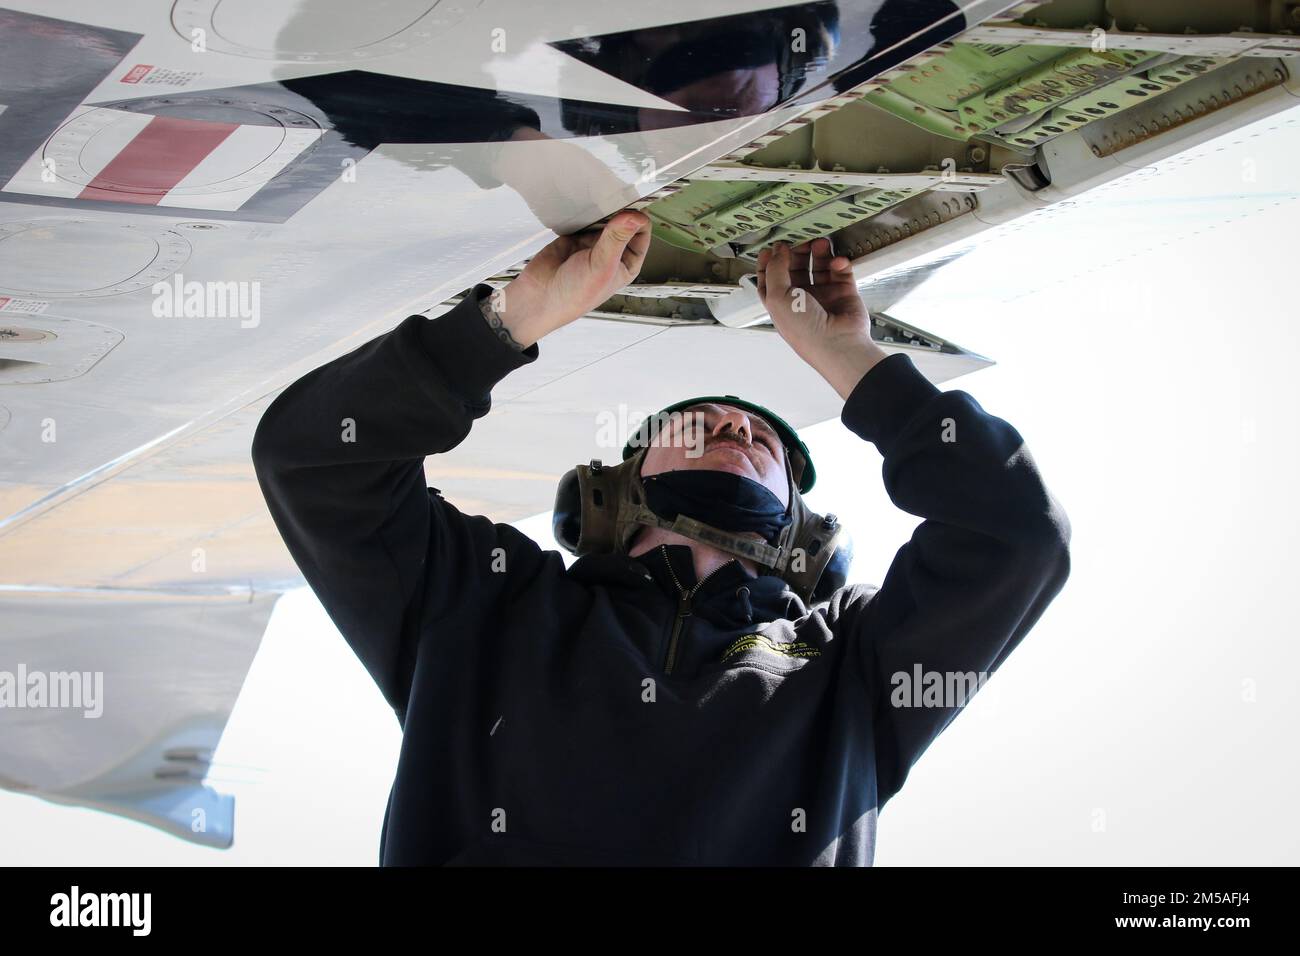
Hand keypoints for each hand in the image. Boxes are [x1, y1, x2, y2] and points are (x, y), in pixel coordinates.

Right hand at [495, 211, 651, 345]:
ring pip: (604, 217)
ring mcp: (593, 242)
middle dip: (620, 209)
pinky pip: (585, 217)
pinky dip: (584, 210)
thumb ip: (616, 239)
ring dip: (602, 208)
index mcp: (627, 263)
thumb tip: (634, 218)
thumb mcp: (601, 266)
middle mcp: (613, 252)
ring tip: (598, 197)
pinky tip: (583, 204)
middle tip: (613, 196)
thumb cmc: (574, 295)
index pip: (641, 233)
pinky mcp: (575, 235)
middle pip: (624, 222)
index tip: (629, 207)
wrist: (539, 296)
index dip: (638, 218)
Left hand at [757, 238, 888, 398]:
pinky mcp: (843, 292)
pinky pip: (840, 271)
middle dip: (797, 252)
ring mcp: (823, 295)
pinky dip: (839, 263)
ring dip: (819, 253)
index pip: (770, 278)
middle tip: (802, 239)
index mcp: (780, 303)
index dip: (770, 261)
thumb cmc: (805, 330)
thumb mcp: (777, 298)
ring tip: (820, 244)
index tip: (774, 245)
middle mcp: (800, 299)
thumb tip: (777, 250)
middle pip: (795, 267)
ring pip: (818, 266)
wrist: (838, 344)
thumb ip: (775, 270)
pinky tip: (838, 262)